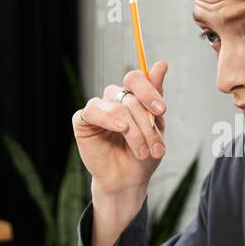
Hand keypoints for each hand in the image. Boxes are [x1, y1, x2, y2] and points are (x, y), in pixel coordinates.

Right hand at [73, 61, 168, 197]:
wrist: (128, 181)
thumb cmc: (143, 155)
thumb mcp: (156, 127)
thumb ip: (155, 97)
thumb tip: (161, 63)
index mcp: (132, 97)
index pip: (136, 79)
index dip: (149, 91)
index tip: (161, 110)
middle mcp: (114, 99)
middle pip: (130, 95)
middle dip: (146, 122)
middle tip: (156, 146)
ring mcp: (98, 108)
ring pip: (117, 106)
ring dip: (134, 130)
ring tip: (142, 152)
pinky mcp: (82, 121)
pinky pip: (93, 110)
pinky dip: (109, 118)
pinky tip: (120, 128)